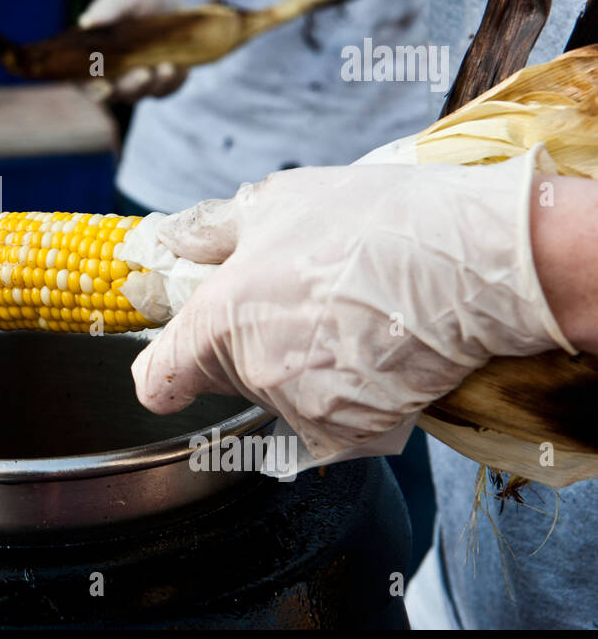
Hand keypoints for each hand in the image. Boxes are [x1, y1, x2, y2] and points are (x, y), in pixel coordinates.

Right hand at [78, 0, 188, 100]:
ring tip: (166, 67)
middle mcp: (113, 78)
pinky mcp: (163, 83)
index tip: (103, 85)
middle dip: (130, 86)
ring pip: (141, 93)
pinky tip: (176, 67)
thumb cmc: (134, 1)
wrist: (163, 2)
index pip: (86, 84)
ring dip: (153, 83)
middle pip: (116, 94)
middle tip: (142, 74)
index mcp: (94, 61)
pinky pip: (167, 88)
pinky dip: (172, 81)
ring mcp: (138, 83)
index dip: (93, 89)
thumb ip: (106, 10)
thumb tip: (85, 22)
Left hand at [130, 146, 575, 461]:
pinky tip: (375, 347)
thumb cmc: (376, 221)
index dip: (164, 367)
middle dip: (248, 344)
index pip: (157, 379)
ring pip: (280, 396)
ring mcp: (305, 409)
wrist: (480, 262)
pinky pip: (329, 418)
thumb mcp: (276, 203)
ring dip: (301, 367)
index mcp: (221, 319)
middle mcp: (255, 374)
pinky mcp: (355, 435)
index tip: (176, 356)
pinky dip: (346, 391)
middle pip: (226, 378)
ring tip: (349, 315)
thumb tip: (164, 242)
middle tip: (300, 298)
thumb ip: (207, 232)